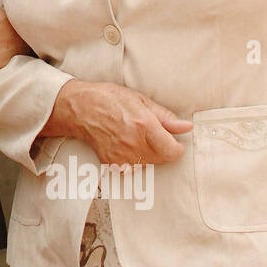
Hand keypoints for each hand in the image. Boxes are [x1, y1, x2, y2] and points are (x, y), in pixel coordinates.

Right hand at [45, 79, 190, 165]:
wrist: (80, 108)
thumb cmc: (110, 99)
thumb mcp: (141, 100)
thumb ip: (166, 117)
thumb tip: (186, 127)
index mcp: (145, 127)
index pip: (174, 152)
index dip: (176, 146)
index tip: (172, 139)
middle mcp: (135, 145)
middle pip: (162, 159)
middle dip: (161, 148)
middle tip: (148, 132)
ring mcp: (122, 156)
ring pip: (148, 164)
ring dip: (147, 154)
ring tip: (133, 136)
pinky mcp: (112, 163)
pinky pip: (132, 167)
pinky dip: (131, 158)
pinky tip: (123, 143)